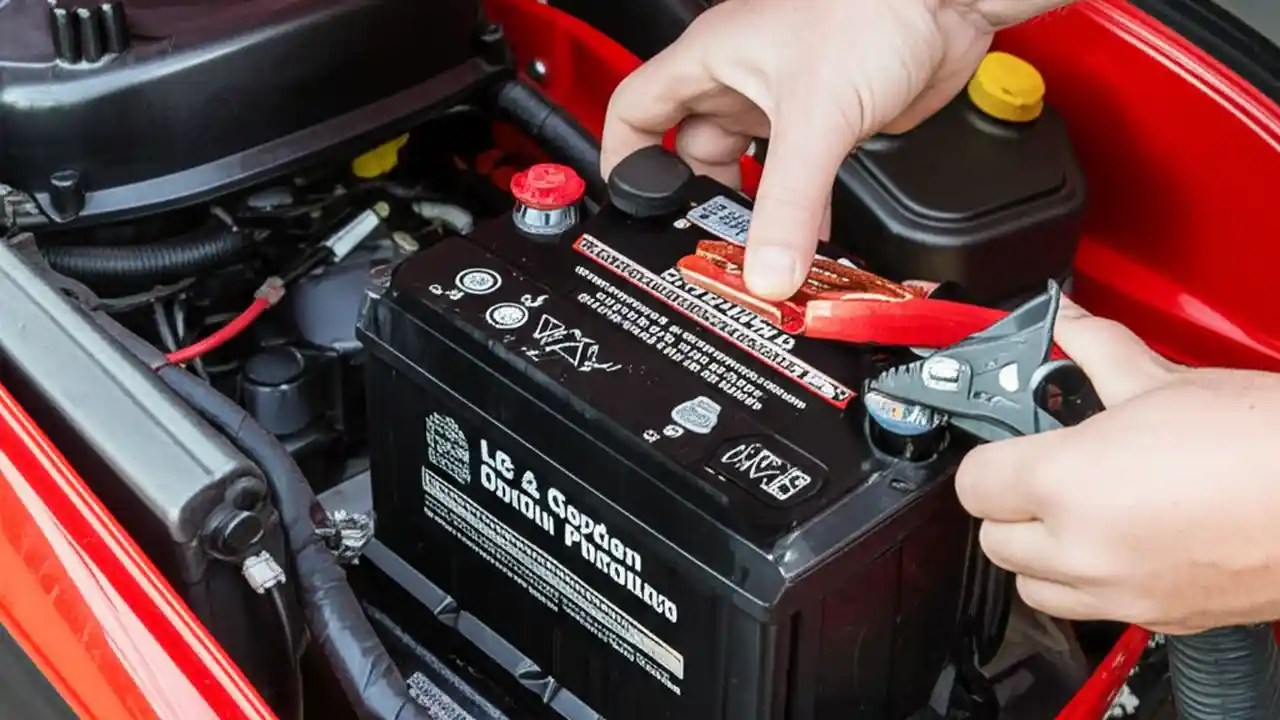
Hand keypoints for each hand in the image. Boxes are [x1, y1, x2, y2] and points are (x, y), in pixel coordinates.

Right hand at [601, 0, 1069, 299]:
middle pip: (692, 154)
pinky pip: (797, 176)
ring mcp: (783, 100)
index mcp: (710, 60)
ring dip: (754, 213)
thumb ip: (788, 206)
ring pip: (748, 167)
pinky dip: (798, 212)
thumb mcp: (814, 118)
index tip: (629, 207)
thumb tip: (766, 272)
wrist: (944, 1)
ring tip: (757, 255)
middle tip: (708, 245)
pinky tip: (808, 241)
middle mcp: (740, 79)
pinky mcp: (827, 118)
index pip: (635, 113)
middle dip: (701, 203)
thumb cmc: (872, 9)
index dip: (624, 162)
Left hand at [957, 297, 1279, 633]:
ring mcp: (1124, 592)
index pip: (974, 483)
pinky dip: (1093, 579)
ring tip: (1080, 509)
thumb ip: (1097, 350)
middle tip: (1044, 470)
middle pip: (993, 539)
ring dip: (1041, 551)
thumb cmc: (1266, 443)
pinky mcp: (1163, 618)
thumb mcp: (1165, 380)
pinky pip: (1096, 608)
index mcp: (1067, 483)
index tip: (1008, 443)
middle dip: (1009, 503)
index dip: (990, 456)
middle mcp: (1083, 549)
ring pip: (1034, 586)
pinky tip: (1130, 537)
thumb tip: (1066, 323)